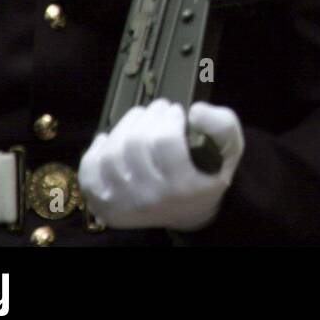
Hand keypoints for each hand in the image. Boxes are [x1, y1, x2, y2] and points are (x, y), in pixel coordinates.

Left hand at [79, 99, 243, 230]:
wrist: (189, 211)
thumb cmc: (208, 174)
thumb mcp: (229, 149)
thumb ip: (222, 125)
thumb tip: (195, 111)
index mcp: (183, 186)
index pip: (164, 141)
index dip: (169, 117)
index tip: (176, 111)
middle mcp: (151, 199)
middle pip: (136, 143)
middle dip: (148, 115)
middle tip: (158, 108)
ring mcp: (123, 204)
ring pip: (112, 152)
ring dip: (125, 125)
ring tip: (139, 119)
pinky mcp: (104, 205)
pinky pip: (90, 171)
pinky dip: (97, 149)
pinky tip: (111, 140)